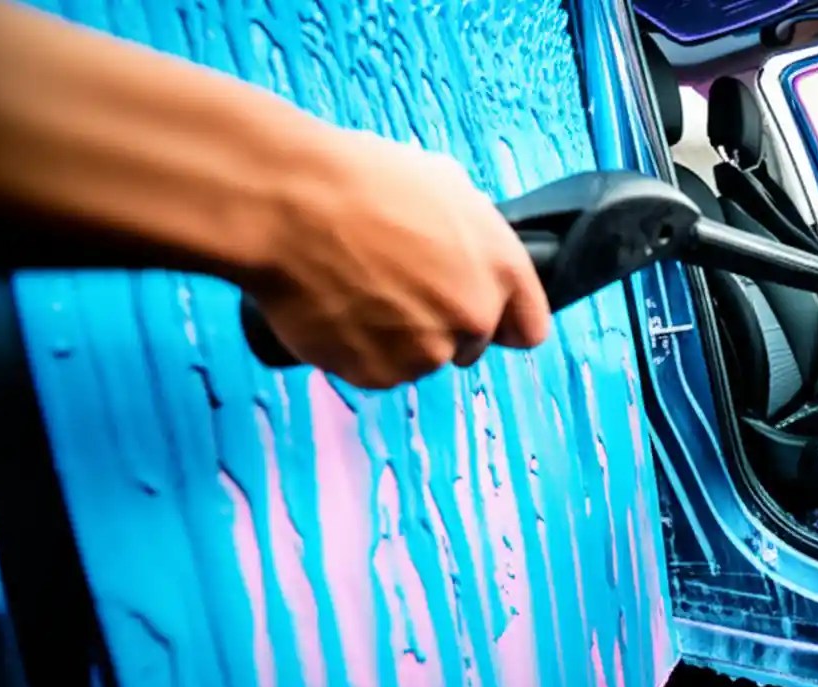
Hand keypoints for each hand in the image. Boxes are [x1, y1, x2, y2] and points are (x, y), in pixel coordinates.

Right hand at [245, 131, 550, 388]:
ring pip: (419, 360)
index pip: (528, 328)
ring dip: (396, 339)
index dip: (501, 322)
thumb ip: (472, 234)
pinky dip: (357, 351)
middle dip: (442, 326)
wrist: (289, 205)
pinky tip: (334, 310)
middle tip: (396, 289)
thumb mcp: (443, 185)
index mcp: (501, 268)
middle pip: (470, 345)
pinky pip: (375, 371)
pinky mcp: (377, 373)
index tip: (476, 314)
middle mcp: (473, 317)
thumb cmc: (362, 180)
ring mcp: (426, 352)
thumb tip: (465, 253)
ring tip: (355, 291)